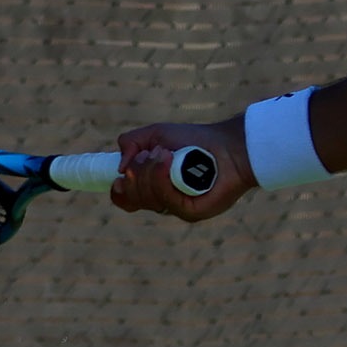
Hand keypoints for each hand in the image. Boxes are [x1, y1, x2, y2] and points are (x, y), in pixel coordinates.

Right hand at [111, 118, 252, 220]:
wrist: (227, 145)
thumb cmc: (195, 139)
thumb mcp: (156, 135)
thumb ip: (131, 143)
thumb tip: (119, 167)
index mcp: (153, 186)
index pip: (126, 199)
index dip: (119, 190)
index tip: (121, 174)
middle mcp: (163, 200)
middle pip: (132, 197)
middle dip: (137, 172)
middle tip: (153, 154)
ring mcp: (177, 208)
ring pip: (147, 197)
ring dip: (151, 170)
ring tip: (168, 153)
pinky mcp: (191, 212)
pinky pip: (166, 199)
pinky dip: (163, 177)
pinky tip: (171, 161)